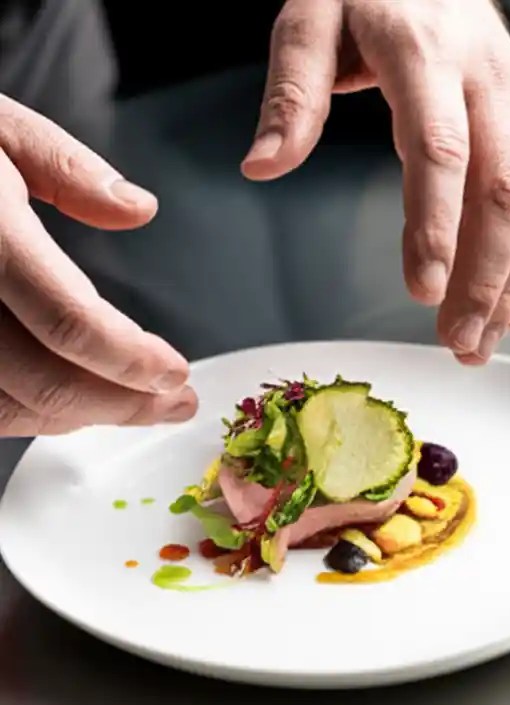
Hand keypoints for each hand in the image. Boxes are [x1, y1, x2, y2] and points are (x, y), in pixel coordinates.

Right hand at [0, 95, 194, 436]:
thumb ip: (66, 166)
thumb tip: (136, 209)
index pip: (67, 321)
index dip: (131, 360)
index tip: (175, 371)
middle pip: (42, 382)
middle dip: (121, 404)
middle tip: (174, 402)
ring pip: (6, 407)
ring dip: (78, 416)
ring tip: (136, 405)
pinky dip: (26, 412)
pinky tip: (70, 399)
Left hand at [243, 0, 509, 365]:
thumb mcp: (310, 14)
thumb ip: (292, 91)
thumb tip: (264, 164)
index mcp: (427, 54)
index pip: (442, 150)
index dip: (437, 224)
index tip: (423, 288)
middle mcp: (486, 81)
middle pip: (503, 190)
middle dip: (485, 276)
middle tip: (459, 342)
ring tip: (484, 342)